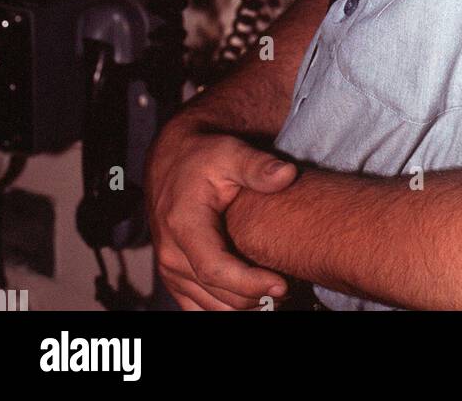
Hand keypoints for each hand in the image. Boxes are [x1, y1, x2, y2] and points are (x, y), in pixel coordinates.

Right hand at [145, 116, 297, 310]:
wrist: (171, 161)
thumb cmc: (203, 157)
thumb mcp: (230, 152)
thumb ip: (258, 166)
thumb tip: (287, 174)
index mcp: (183, 226)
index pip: (215, 270)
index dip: (249, 283)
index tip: (281, 284)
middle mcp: (171, 255)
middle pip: (217, 295)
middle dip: (255, 298)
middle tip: (290, 288)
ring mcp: (171, 272)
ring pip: (211, 309)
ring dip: (245, 308)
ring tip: (276, 294)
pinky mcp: (175, 279)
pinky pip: (200, 309)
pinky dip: (228, 309)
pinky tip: (254, 299)